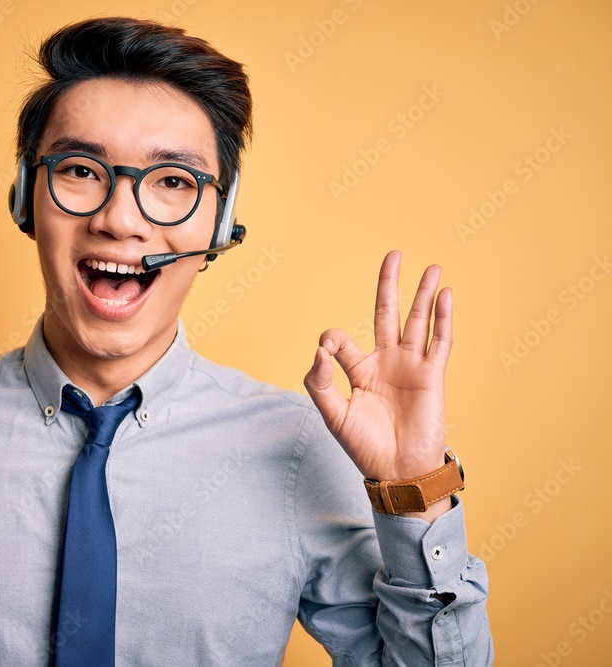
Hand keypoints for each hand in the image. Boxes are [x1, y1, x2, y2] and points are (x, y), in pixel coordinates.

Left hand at [303, 251, 451, 507]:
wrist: (398, 471)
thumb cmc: (365, 447)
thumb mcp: (333, 415)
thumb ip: (321, 382)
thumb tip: (320, 348)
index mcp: (359, 371)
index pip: (342, 341)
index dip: (331, 341)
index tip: (326, 351)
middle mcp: (385, 362)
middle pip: (387, 314)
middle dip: (390, 285)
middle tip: (393, 255)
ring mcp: (410, 367)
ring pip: (418, 322)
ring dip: (424, 294)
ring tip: (431, 267)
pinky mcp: (432, 376)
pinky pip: (440, 341)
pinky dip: (443, 317)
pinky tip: (446, 294)